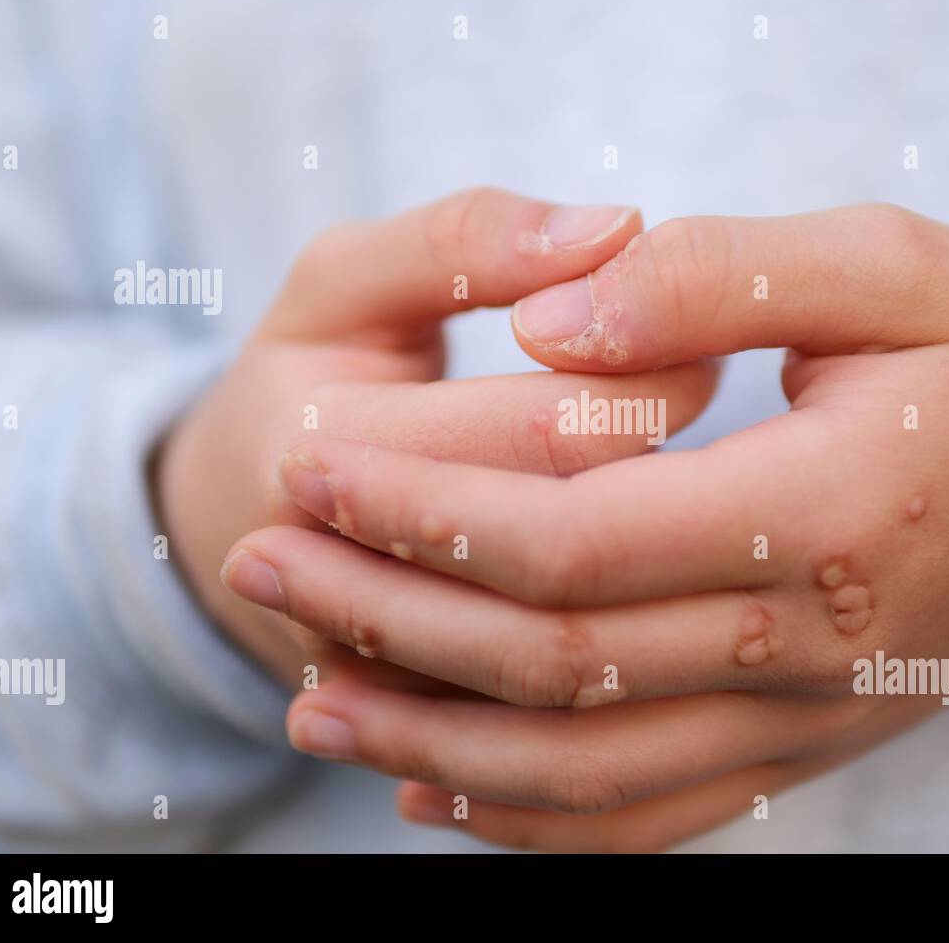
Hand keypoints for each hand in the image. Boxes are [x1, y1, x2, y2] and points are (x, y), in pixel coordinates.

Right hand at [155, 188, 716, 686]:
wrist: (239, 532)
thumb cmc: (310, 380)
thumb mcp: (346, 283)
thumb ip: (467, 239)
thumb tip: (618, 227)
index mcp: (324, 452)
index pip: (551, 428)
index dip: (657, 375)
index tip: (706, 342)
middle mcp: (351, 581)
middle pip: (581, 537)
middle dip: (673, 464)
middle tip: (710, 397)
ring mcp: (391, 672)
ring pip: (583, 635)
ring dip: (662, 552)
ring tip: (691, 476)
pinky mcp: (432, 722)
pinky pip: (563, 702)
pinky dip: (631, 633)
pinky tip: (655, 567)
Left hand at [235, 203, 948, 849]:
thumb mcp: (889, 263)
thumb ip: (716, 275)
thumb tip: (550, 325)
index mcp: (831, 512)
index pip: (576, 543)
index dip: (422, 510)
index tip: (310, 466)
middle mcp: (815, 647)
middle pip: (551, 666)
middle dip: (384, 614)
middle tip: (259, 561)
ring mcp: (809, 722)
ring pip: (580, 771)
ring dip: (424, 740)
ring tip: (306, 694)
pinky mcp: (803, 753)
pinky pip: (646, 819)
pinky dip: (528, 819)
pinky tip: (435, 791)